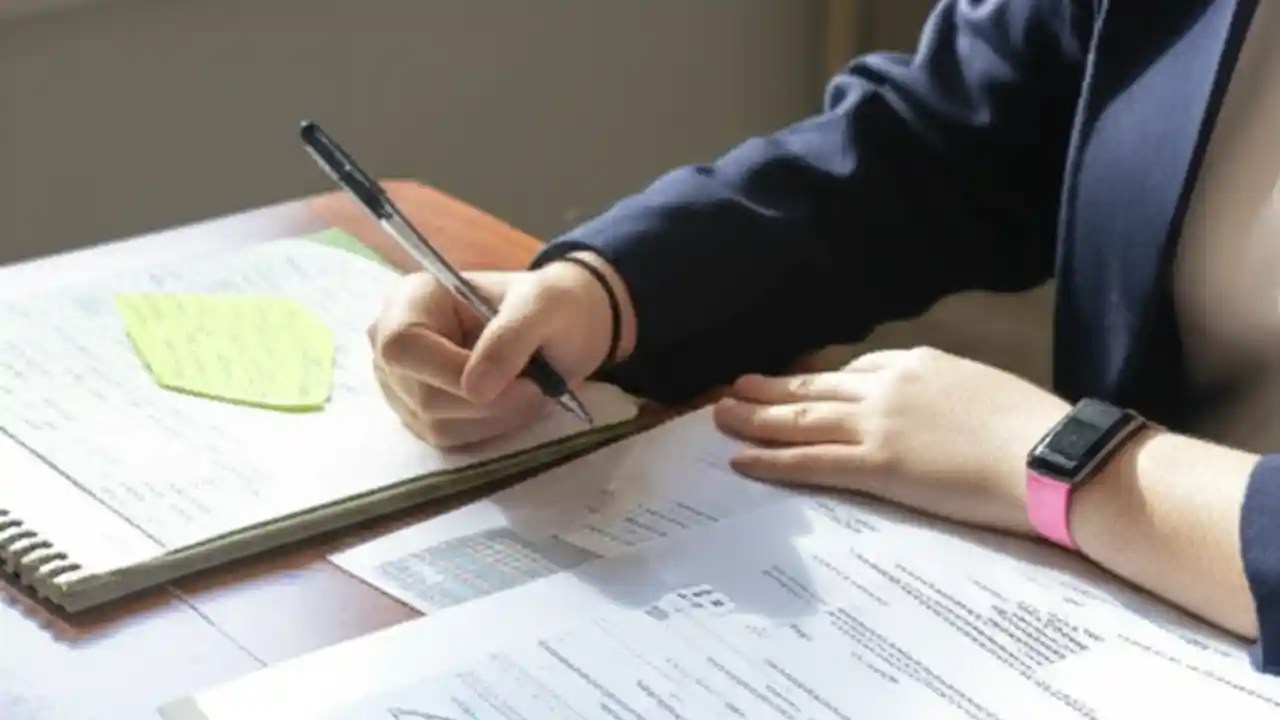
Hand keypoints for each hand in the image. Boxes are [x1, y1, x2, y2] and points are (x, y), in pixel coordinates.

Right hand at [369, 252, 633, 447]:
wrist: (560, 328)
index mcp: (411, 299)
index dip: (452, 373)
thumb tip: (474, 390)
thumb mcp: (543, 305)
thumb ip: (510, 338)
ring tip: (529, 392)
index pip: (403, 347)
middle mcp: (392, 343)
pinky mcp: (419, 416)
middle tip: (537, 388)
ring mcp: (401, 384)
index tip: (517, 381)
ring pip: (436, 424)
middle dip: (489, 402)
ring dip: (494, 418)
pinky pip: (448, 440)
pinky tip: (512, 405)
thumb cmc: (548, 304)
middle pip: (423, 395)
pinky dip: (489, 429)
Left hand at [713, 346, 1069, 534]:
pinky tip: (742, 460)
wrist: (1051, 456)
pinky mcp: (876, 465)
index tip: (799, 386)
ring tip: (721, 416)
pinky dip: (771, 460)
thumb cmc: (1036, 430)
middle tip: (733, 389)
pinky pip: (810, 462)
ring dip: (755, 419)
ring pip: (801, 420)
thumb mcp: (986, 391)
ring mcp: (878, 425)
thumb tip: (941, 411)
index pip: (856, 371)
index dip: (820, 382)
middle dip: (770, 391)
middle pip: (814, 388)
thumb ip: (949, 395)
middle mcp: (888, 387)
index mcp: (919, 364)